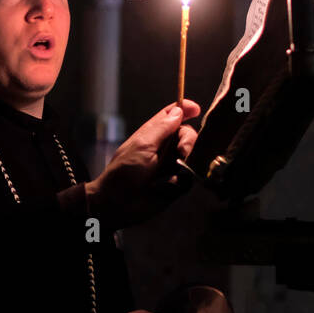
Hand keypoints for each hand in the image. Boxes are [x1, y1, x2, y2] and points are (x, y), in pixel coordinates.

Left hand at [85, 100, 199, 228]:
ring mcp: (170, 165)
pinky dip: (184, 179)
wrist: (118, 203)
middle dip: (189, 139)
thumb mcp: (143, 145)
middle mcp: (164, 147)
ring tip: (179, 167)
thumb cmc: (124, 171)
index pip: (171, 115)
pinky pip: (190, 176)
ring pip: (192, 154)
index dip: (183, 109)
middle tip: (183, 150)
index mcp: (153, 134)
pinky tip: (173, 183)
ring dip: (188, 158)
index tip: (195, 109)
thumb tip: (178, 110)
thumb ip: (162, 128)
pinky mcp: (176, 184)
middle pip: (187, 133)